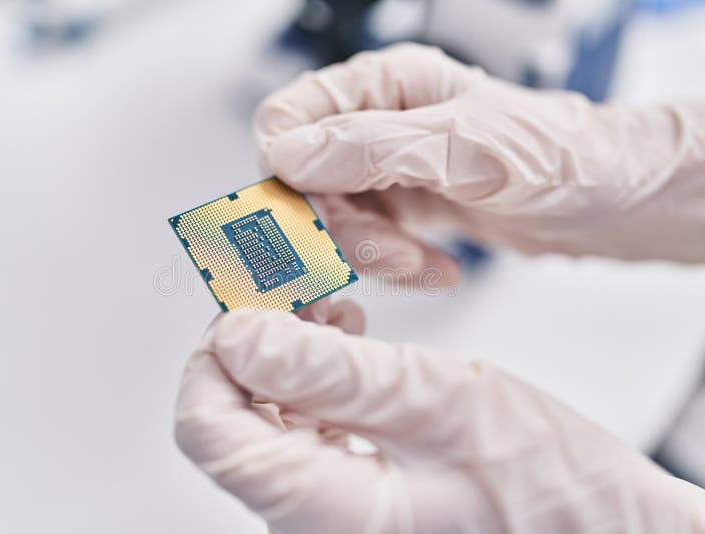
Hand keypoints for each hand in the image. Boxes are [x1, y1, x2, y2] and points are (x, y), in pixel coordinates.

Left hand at [175, 304, 704, 533]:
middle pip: (233, 419)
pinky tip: (349, 345)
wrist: (598, 525)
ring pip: (267, 419)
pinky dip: (316, 379)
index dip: (211, 356)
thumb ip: (331, 373)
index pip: (208, 431)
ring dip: (287, 356)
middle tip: (293, 290)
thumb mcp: (437, 403)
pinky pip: (305, 430)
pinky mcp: (355, 491)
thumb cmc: (547, 487)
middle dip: (255, 344)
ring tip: (331, 311)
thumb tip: (242, 338)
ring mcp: (332, 509)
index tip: (244, 301)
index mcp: (322, 509)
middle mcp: (313, 518)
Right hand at [255, 43, 704, 266]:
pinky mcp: (402, 208)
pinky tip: (435, 266)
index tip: (308, 213)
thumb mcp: (464, 147)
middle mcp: (377, 124)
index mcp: (384, 85)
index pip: (289, 116)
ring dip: (374, 253)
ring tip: (420, 263)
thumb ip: (372, 147)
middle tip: (386, 252)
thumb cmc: (556, 155)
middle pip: (305, 180)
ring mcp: (387, 169)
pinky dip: (396, 265)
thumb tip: (288, 155)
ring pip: (335, 220)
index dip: (285, 169)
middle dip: (342, 227)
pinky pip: (370, 243)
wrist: (606, 199)